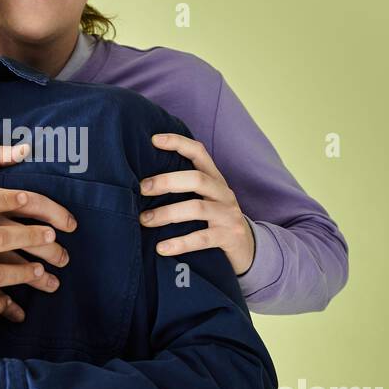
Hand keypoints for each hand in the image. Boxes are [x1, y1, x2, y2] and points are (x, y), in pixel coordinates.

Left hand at [139, 133, 255, 275]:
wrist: (246, 249)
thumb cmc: (214, 221)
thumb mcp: (204, 199)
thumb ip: (183, 189)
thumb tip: (142, 183)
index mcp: (215, 180)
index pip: (199, 153)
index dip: (178, 143)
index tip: (154, 140)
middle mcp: (223, 193)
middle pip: (197, 179)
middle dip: (167, 181)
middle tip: (142, 189)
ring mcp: (228, 215)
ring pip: (197, 208)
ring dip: (167, 213)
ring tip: (144, 220)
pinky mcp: (229, 237)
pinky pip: (201, 238)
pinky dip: (180, 243)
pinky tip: (161, 248)